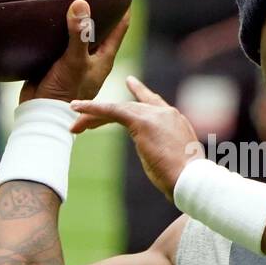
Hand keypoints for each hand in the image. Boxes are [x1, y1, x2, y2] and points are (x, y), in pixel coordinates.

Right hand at [20, 0, 130, 104]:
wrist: (42, 112)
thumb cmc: (65, 90)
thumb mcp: (74, 60)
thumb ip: (78, 34)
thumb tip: (81, 4)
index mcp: (104, 57)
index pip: (120, 26)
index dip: (124, 7)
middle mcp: (93, 57)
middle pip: (101, 27)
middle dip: (101, 9)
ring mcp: (76, 60)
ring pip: (81, 33)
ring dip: (79, 19)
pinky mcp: (58, 63)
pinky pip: (62, 40)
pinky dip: (61, 28)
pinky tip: (52, 16)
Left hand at [70, 75, 201, 199]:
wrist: (192, 180)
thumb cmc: (187, 181)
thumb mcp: (178, 162)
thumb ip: (166, 153)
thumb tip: (161, 162)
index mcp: (176, 121)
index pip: (154, 103)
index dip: (140, 93)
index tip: (131, 83)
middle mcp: (166, 113)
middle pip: (130, 106)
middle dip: (106, 112)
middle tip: (84, 113)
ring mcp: (154, 115)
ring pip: (118, 109)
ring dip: (93, 114)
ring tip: (73, 121)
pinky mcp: (142, 121)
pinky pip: (112, 110)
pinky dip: (92, 108)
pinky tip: (76, 107)